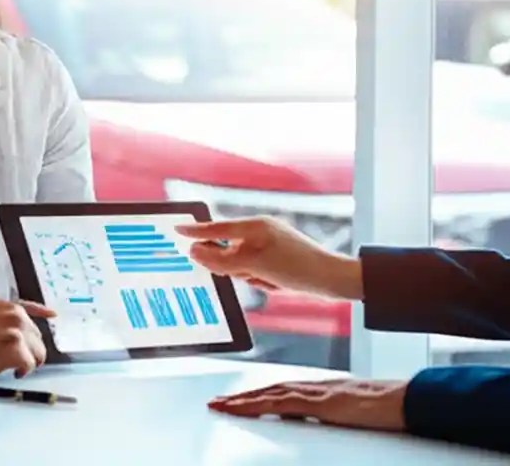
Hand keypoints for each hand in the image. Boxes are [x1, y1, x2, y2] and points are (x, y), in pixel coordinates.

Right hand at [0, 294, 56, 378]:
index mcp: (6, 306)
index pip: (32, 317)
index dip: (33, 330)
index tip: (39, 333)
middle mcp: (15, 316)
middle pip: (36, 336)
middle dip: (29, 348)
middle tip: (20, 359)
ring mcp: (16, 333)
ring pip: (38, 351)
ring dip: (29, 361)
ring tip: (18, 368)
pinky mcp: (13, 351)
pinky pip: (29, 364)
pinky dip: (23, 371)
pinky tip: (15, 373)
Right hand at [175, 218, 363, 299]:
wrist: (332, 280)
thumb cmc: (297, 267)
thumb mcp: (254, 265)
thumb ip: (221, 260)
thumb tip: (196, 252)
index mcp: (255, 225)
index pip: (218, 228)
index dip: (196, 232)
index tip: (177, 229)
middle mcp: (261, 232)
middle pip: (228, 251)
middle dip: (236, 268)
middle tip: (254, 274)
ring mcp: (269, 246)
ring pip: (241, 265)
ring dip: (251, 277)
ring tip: (272, 279)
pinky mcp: (276, 260)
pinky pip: (255, 272)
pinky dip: (262, 281)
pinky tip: (278, 283)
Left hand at [208, 379, 407, 431]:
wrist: (411, 401)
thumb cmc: (392, 411)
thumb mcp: (359, 416)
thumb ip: (339, 418)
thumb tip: (326, 426)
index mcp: (326, 392)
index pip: (284, 391)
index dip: (260, 396)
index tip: (239, 401)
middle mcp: (318, 388)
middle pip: (271, 390)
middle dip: (243, 397)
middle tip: (217, 403)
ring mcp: (319, 393)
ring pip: (271, 394)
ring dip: (244, 400)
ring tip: (221, 406)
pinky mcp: (322, 403)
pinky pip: (283, 403)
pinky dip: (260, 405)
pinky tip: (245, 408)